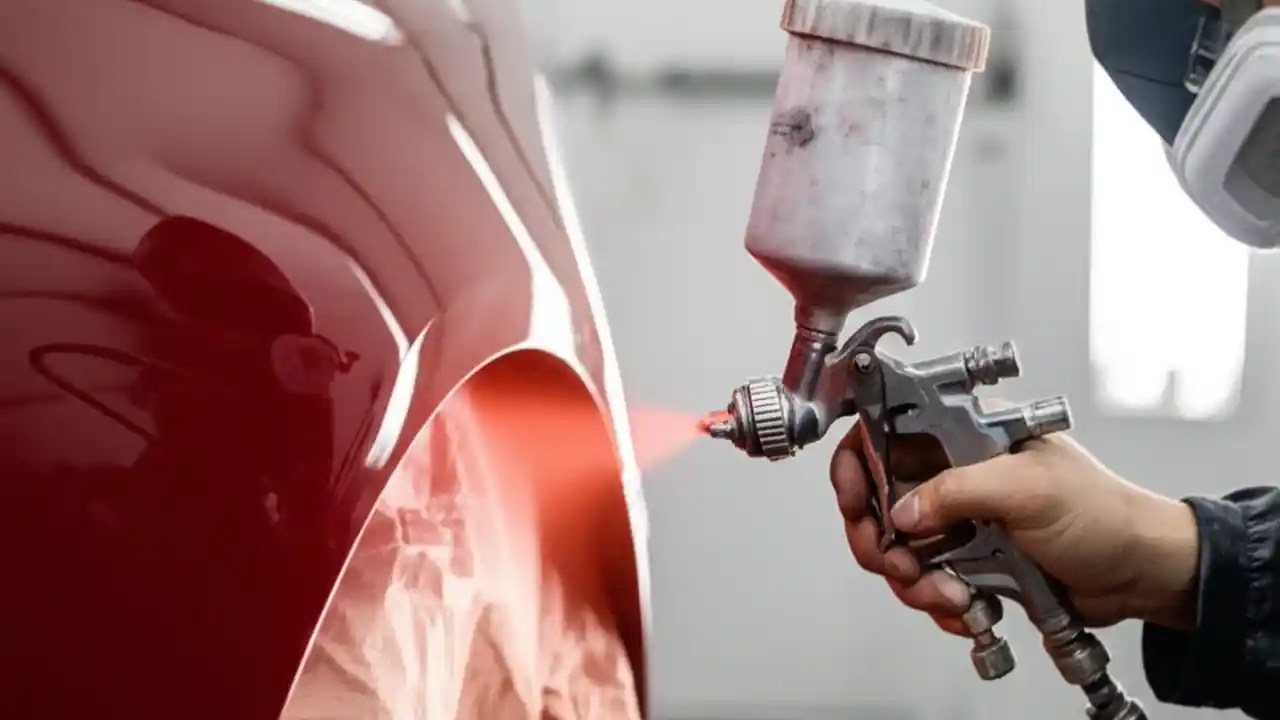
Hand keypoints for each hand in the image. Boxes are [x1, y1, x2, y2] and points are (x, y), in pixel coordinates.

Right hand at [829, 421, 1200, 635]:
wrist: (1139, 574)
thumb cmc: (1103, 514)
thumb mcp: (1028, 488)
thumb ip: (957, 490)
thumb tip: (901, 510)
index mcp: (964, 435)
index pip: (886, 432)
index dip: (858, 463)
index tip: (855, 499)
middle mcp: (953, 472)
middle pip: (877, 498)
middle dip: (881, 538)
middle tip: (898, 561)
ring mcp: (958, 517)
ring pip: (896, 546)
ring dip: (912, 578)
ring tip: (947, 593)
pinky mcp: (965, 557)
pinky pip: (924, 579)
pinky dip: (935, 599)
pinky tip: (964, 604)